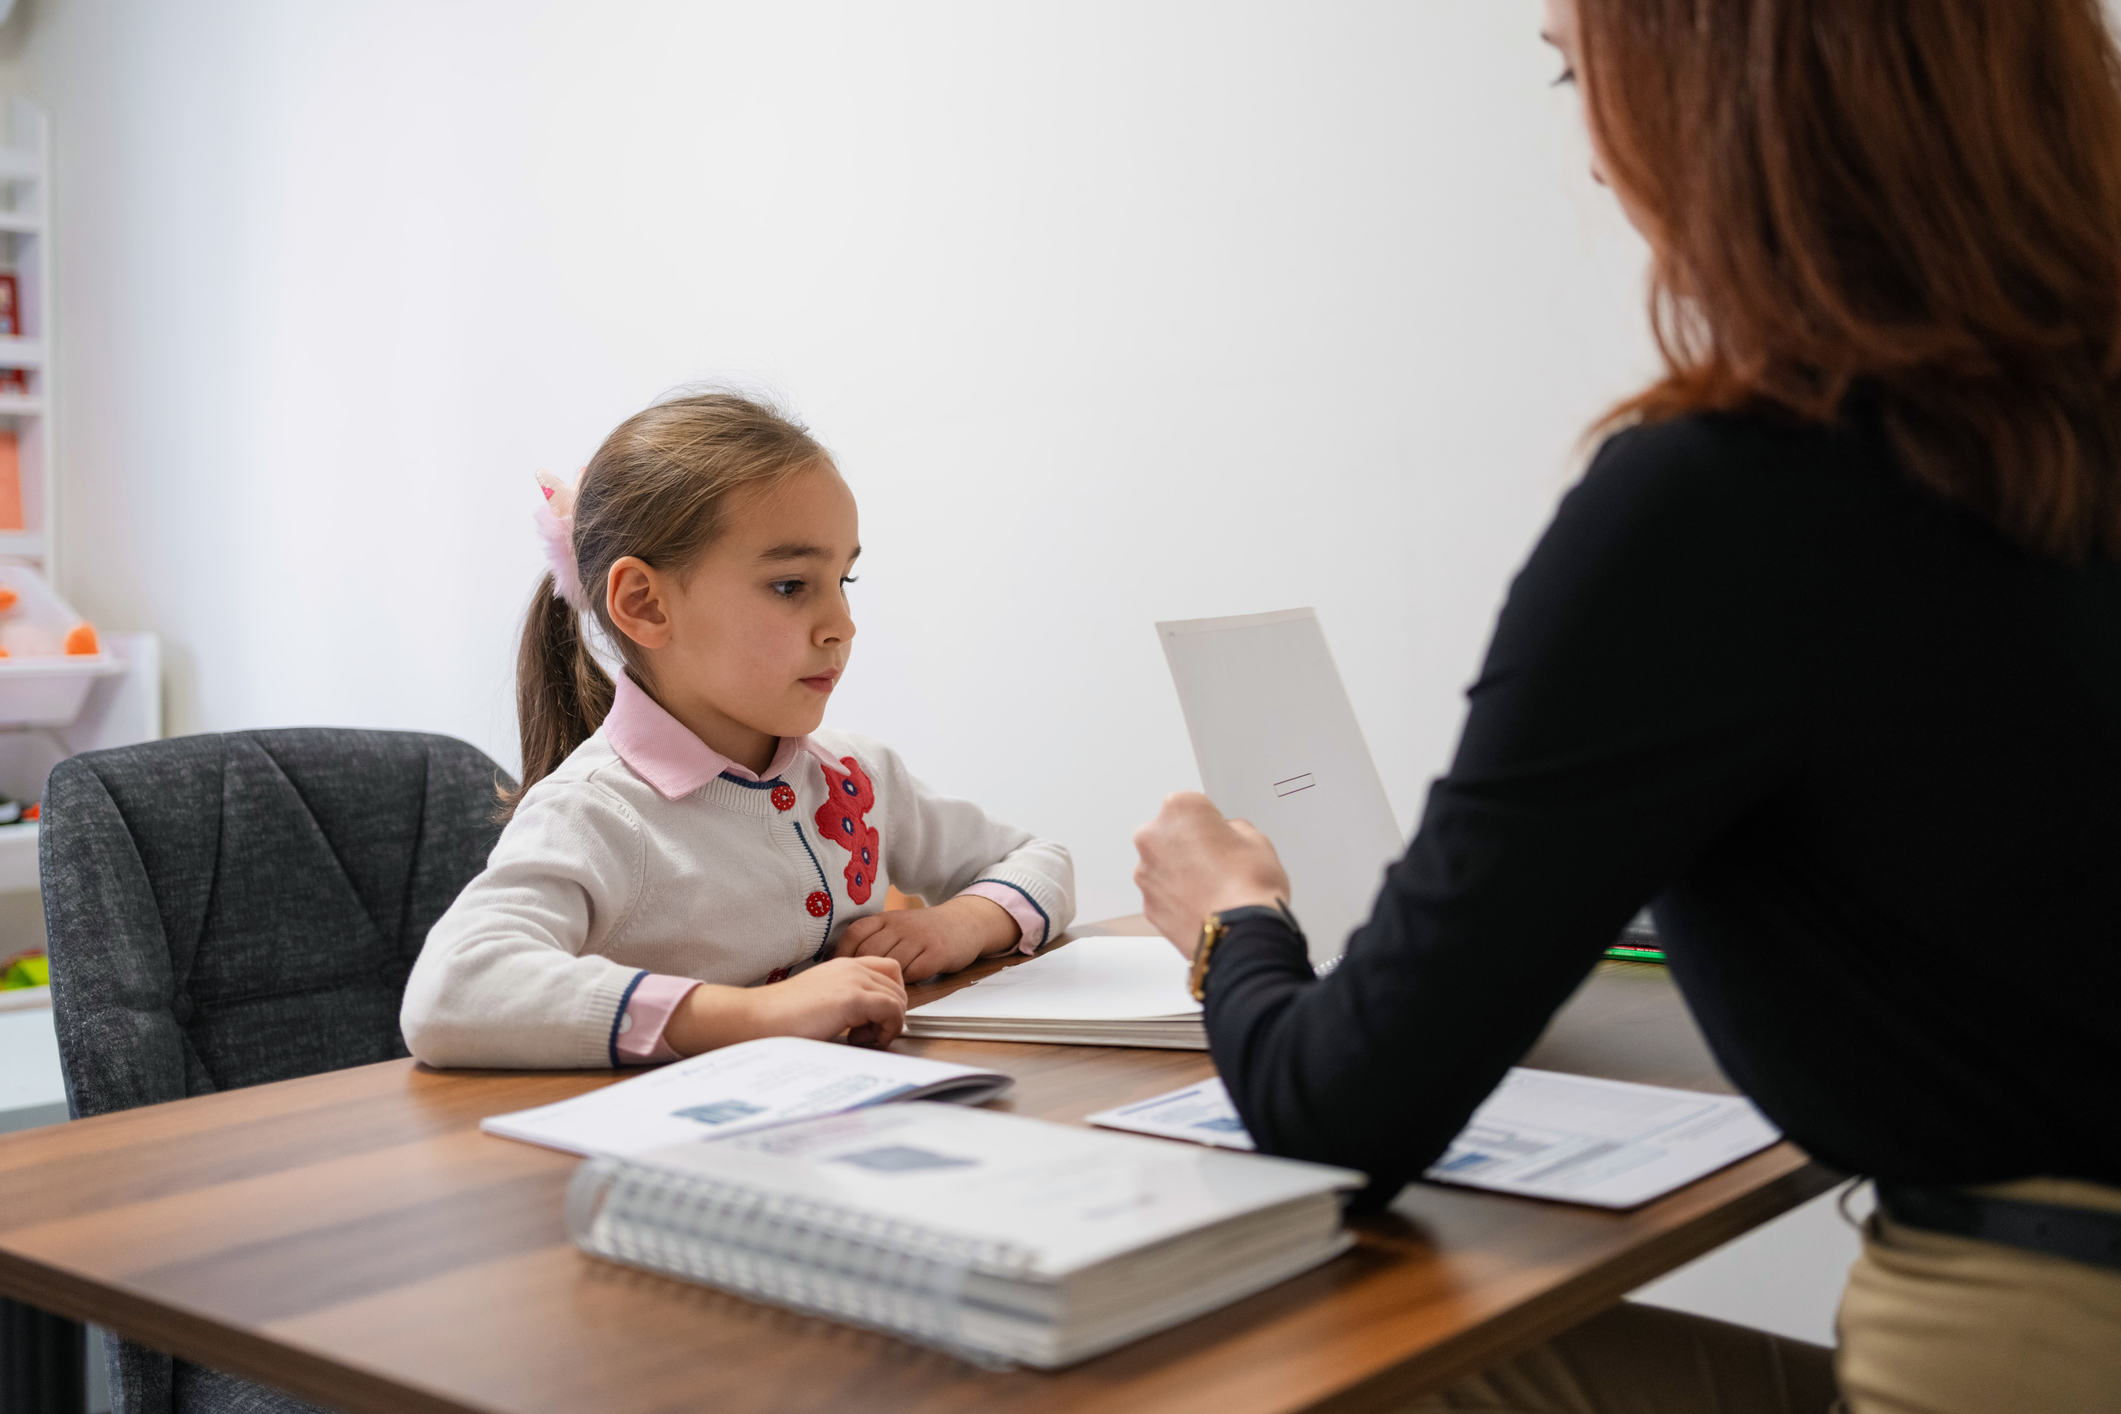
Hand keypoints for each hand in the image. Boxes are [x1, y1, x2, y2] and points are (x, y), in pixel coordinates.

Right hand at [662, 956, 907, 1054]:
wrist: (756, 1020)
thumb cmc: (780, 1019)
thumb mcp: (820, 1003)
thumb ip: (844, 1004)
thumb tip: (870, 1022)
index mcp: (842, 966)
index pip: (888, 971)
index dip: (888, 997)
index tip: (872, 1020)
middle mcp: (851, 967)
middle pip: (898, 985)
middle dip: (890, 1013)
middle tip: (865, 1033)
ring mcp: (853, 979)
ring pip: (899, 998)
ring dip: (887, 1024)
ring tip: (859, 1038)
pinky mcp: (854, 997)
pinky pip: (893, 1011)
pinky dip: (886, 1030)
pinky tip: (858, 1040)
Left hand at [833, 895, 1019, 982]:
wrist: (964, 923)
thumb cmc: (925, 931)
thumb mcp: (896, 926)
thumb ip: (872, 939)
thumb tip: (840, 962)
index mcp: (886, 918)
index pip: (854, 933)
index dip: (842, 955)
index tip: (838, 973)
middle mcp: (900, 925)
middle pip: (869, 952)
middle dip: (862, 974)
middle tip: (858, 991)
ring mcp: (919, 938)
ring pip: (890, 964)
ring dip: (884, 981)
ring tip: (880, 993)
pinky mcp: (936, 952)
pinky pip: (913, 972)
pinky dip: (905, 983)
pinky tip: (903, 988)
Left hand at [1133, 791, 1291, 956]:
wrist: (1240, 936)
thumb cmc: (1248, 887)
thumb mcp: (1257, 840)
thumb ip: (1234, 830)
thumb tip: (1228, 837)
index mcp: (1179, 809)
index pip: (1195, 807)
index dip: (1213, 824)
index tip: (1224, 838)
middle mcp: (1153, 837)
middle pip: (1172, 834)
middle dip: (1191, 846)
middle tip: (1220, 864)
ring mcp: (1146, 873)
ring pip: (1164, 865)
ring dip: (1182, 873)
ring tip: (1214, 889)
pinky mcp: (1147, 905)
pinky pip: (1163, 894)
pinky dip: (1178, 898)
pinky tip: (1204, 906)